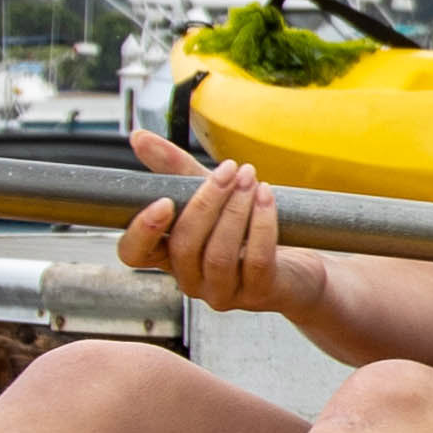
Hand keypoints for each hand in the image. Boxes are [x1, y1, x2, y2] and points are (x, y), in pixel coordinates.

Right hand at [116, 138, 322, 321]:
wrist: (297, 261)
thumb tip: (138, 137)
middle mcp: (189, 279)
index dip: (142, 230)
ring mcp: (222, 292)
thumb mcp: (208, 193)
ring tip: (250, 178)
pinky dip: (261, 224)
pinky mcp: (258, 294)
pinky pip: (256, 260)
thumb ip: (172, 168)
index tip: (164, 200)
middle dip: (207, 202)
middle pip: (183, 245)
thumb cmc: (244, 228)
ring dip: (235, 209)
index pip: (135, 253)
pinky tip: (266, 196)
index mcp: (168, 255)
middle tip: (229, 170)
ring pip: (219, 255)